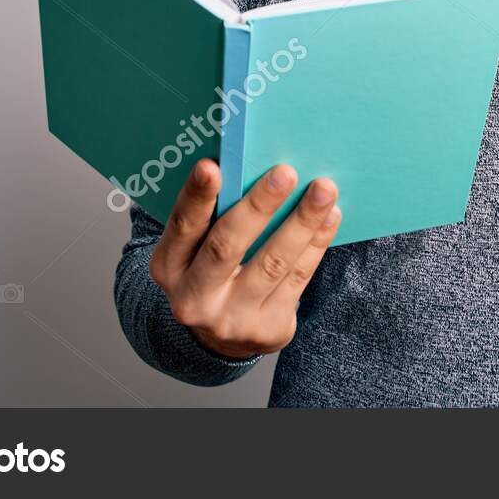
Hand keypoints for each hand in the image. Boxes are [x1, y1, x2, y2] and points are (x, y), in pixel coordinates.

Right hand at [149, 159, 340, 358]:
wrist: (225, 337)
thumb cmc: (213, 270)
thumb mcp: (196, 249)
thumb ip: (213, 214)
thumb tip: (245, 162)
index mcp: (169, 267)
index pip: (182, 227)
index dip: (196, 197)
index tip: (212, 166)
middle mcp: (194, 298)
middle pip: (227, 247)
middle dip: (259, 206)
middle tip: (285, 172)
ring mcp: (232, 319)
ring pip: (272, 263)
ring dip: (301, 221)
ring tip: (322, 189)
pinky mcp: (268, 329)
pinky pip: (298, 278)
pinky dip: (316, 243)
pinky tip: (330, 216)